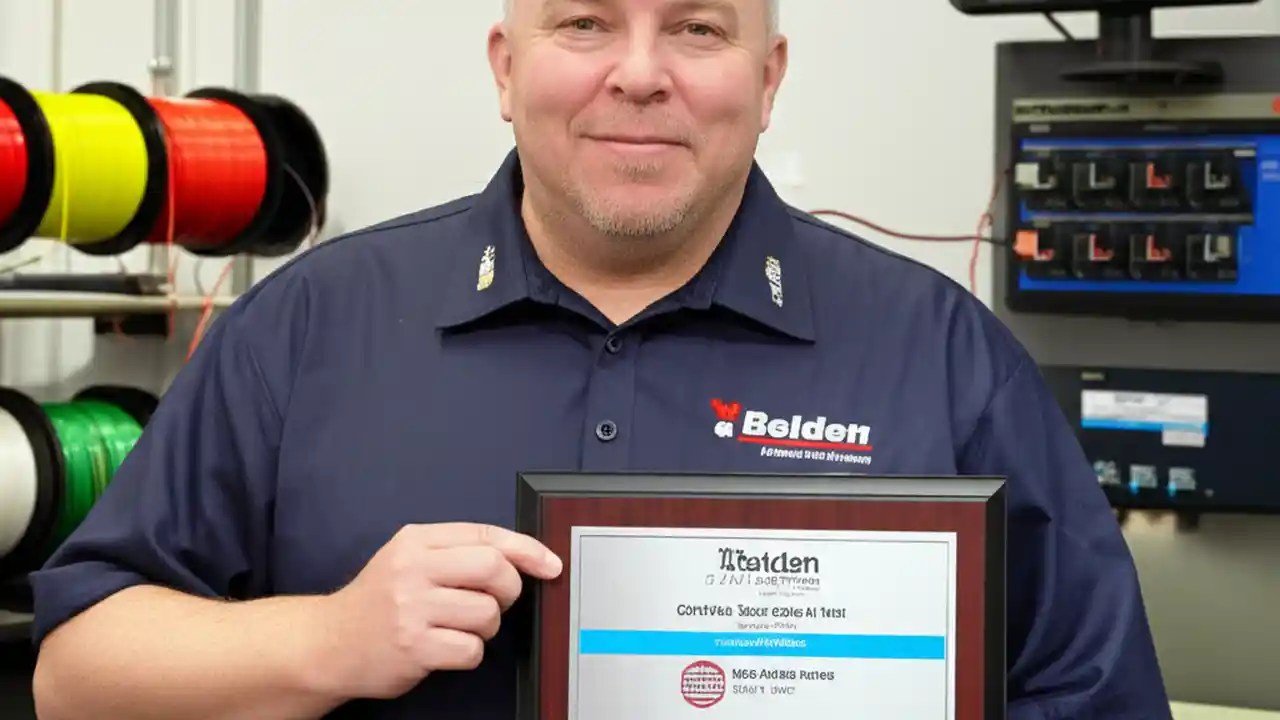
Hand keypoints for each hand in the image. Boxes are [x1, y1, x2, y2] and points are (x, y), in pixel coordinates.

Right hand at [313, 522, 561, 699]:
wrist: (329, 643)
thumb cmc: (379, 602)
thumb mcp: (408, 560)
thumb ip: (455, 552)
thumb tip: (521, 558)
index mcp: (416, 540)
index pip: (485, 535)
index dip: (527, 549)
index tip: (550, 564)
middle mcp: (413, 568)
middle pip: (494, 569)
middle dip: (509, 590)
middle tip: (494, 602)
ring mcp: (412, 608)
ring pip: (488, 613)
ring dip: (486, 627)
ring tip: (458, 627)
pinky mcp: (414, 646)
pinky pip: (472, 649)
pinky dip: (469, 653)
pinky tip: (445, 648)